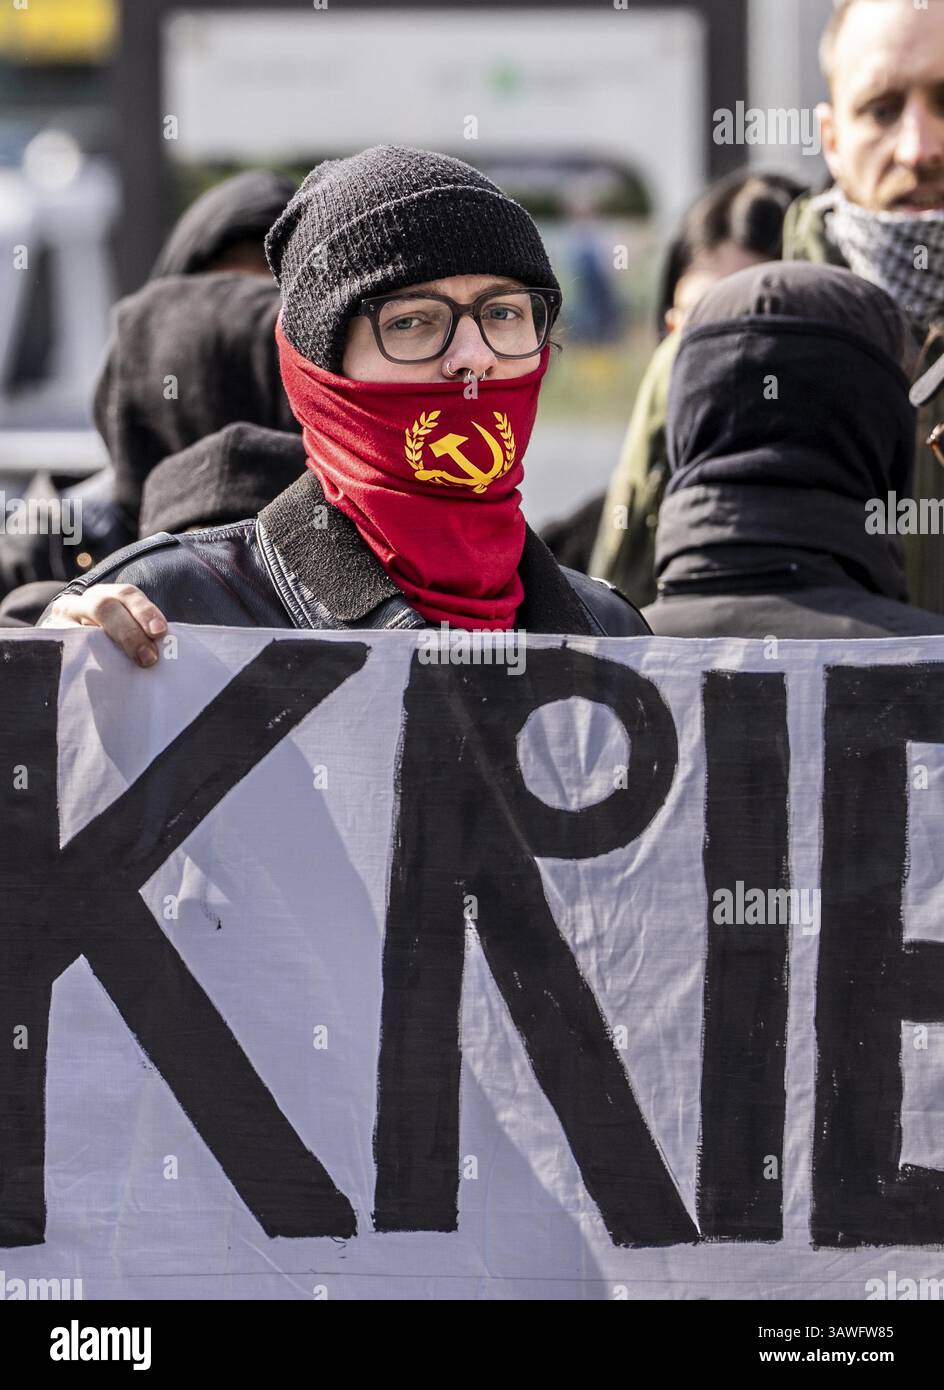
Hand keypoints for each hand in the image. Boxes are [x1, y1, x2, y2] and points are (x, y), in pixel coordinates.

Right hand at [42, 584, 167, 667]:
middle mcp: (86, 602)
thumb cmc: (115, 643)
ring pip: (83, 626)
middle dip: (129, 632)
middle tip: (148, 658)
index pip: (127, 594)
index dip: (144, 611)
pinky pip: (66, 647)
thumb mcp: (129, 632)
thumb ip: (145, 636)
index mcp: (111, 595)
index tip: (159, 631)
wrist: (72, 648)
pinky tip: (98, 673)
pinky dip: (83, 659)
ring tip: (124, 667)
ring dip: (106, 646)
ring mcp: (65, 620)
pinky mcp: (52, 638)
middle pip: (105, 607)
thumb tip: (171, 653)